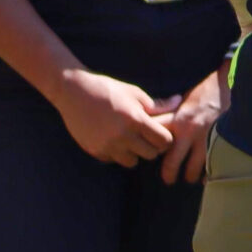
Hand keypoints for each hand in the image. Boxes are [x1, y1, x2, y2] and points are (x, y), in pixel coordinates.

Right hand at [50, 68, 174, 166]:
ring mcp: (108, 146)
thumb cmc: (107, 88)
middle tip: (145, 136)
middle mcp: (122, 136)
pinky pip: (114, 160)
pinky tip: (111, 138)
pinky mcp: (96, 152)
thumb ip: (157, 104)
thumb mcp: (133, 92)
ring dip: (134, 153)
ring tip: (129, 138)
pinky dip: (116, 153)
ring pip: (132, 162)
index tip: (160, 132)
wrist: (73, 91)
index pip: (163, 141)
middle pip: (150, 155)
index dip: (165, 138)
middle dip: (151, 147)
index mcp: (135, 119)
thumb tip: (179, 102)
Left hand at [159, 66, 226, 183]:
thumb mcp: (185, 102)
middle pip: (172, 162)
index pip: (157, 139)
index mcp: (178, 119)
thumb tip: (158, 131)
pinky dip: (210, 174)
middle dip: (169, 174)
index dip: (152, 149)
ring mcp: (206, 140)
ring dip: (190, 175)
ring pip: (193, 169)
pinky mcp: (221, 144)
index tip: (151, 154)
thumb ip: (173, 118)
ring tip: (190, 177)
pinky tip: (208, 176)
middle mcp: (190, 131)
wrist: (231, 86)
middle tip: (168, 179)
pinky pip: (213, 167)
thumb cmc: (206, 93)